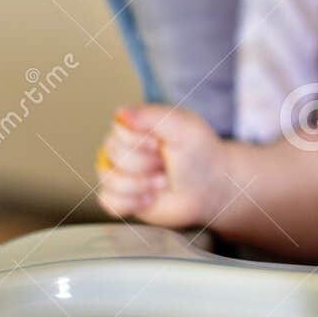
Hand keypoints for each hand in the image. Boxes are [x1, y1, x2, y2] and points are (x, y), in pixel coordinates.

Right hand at [94, 105, 229, 226]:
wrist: (210, 187)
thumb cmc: (199, 154)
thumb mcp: (183, 127)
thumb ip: (152, 116)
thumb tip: (121, 113)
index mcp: (135, 125)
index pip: (117, 129)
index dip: (139, 141)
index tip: (161, 144)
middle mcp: (123, 147)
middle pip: (114, 154)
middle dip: (145, 164)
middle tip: (165, 166)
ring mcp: (120, 173)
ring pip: (108, 178)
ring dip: (140, 184)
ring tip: (161, 183)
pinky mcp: (121, 198)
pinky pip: (108, 202)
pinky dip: (130, 203)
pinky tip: (149, 199)